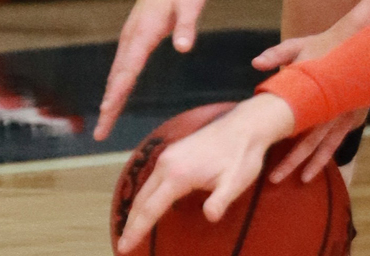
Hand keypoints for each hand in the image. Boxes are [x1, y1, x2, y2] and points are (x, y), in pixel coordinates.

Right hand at [96, 0, 209, 140]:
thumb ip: (187, 26)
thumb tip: (184, 47)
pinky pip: (122, 65)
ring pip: (117, 72)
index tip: (107, 112)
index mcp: (144, 32)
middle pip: (117, 77)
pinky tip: (115, 97)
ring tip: (105, 122)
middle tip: (101, 132)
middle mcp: (132, 36)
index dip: (117, 92)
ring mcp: (131, 36)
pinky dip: (116, 84)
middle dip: (108, 105)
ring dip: (110, 97)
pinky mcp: (135, 36)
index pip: (128, 68)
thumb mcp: (192, 3)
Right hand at [115, 94, 296, 252]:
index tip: (124, 248)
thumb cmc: (242, 155)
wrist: (246, 125)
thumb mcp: (236, 181)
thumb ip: (221, 200)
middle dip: (131, 223)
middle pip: (141, 200)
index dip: (136, 231)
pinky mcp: (172, 152)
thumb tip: (210, 216)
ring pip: (144, 188)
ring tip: (131, 229)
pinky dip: (145, 196)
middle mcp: (166, 164)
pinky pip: (152, 179)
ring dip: (136, 210)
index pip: (150, 209)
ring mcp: (168, 156)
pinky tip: (148, 205)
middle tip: (123, 245)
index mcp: (178, 174)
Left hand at [252, 30, 364, 182]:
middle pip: (313, 143)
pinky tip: (319, 162)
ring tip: (305, 180)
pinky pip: (340, 136)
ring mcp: (347, 113)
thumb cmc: (325, 44)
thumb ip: (277, 55)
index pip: (300, 131)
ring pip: (330, 144)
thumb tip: (256, 63)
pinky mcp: (355, 114)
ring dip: (317, 163)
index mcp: (320, 97)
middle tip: (276, 179)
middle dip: (294, 162)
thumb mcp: (299, 46)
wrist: (360, 40)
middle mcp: (335, 110)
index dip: (288, 151)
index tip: (272, 166)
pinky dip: (329, 150)